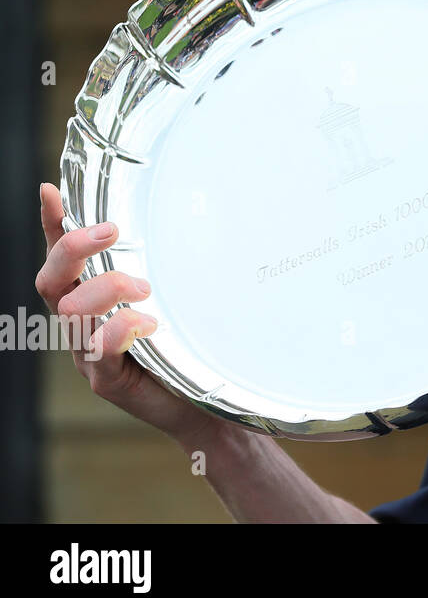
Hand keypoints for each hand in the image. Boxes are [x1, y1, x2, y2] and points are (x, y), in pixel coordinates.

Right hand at [35, 182, 231, 447]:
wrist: (206, 405)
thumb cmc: (190, 347)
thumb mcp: (176, 297)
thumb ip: (164, 268)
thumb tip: (181, 218)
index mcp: (94, 300)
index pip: (63, 259)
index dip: (52, 225)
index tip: (51, 191)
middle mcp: (84, 325)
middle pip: (51, 281)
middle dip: (73, 249)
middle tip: (111, 232)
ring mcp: (89, 354)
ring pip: (71, 312)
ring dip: (106, 288)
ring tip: (144, 288)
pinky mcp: (106, 380)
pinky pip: (98, 351)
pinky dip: (119, 329)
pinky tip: (148, 324)